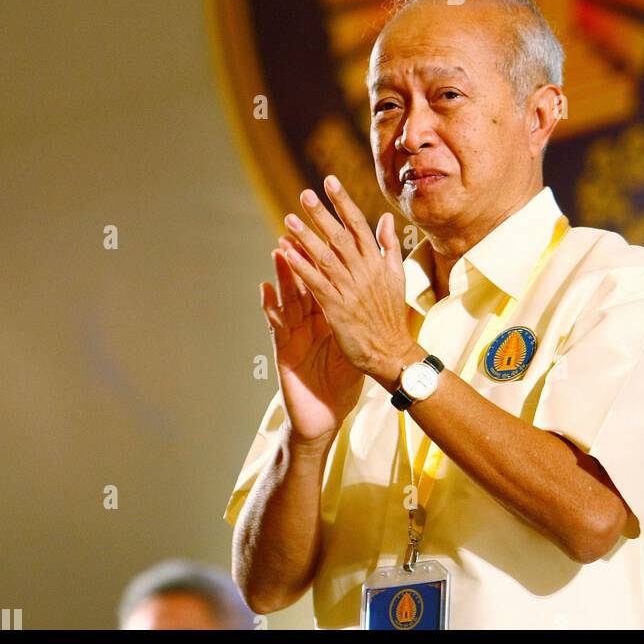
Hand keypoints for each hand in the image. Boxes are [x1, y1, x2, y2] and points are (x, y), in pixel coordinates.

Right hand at [260, 246, 363, 443]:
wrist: (325, 418)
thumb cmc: (340, 381)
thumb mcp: (356, 345)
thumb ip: (364, 315)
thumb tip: (379, 290)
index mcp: (329, 316)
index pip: (328, 281)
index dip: (329, 257)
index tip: (331, 229)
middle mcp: (309, 320)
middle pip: (305, 282)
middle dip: (302, 255)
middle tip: (299, 226)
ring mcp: (295, 334)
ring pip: (288, 298)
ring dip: (283, 273)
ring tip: (279, 248)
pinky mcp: (283, 350)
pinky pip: (276, 325)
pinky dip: (270, 306)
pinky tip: (264, 289)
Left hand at [281, 175, 420, 389]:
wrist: (392, 351)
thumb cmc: (392, 314)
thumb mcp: (397, 275)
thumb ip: (389, 244)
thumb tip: (387, 217)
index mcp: (376, 262)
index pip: (358, 224)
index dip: (343, 202)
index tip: (329, 181)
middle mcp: (363, 271)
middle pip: (339, 236)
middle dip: (321, 214)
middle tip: (304, 194)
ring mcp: (349, 289)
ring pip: (325, 257)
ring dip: (306, 238)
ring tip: (288, 220)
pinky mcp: (336, 308)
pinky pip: (315, 284)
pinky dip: (301, 267)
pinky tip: (287, 254)